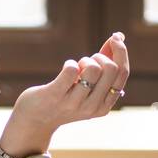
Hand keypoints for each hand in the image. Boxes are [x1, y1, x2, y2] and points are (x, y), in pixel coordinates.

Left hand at [3, 32, 129, 153]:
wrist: (35, 120)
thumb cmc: (65, 98)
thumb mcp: (89, 89)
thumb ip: (104, 66)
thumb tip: (118, 37)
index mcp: (104, 106)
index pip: (122, 74)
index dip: (121, 52)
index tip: (115, 38)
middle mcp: (92, 107)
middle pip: (111, 69)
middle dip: (100, 56)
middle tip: (87, 62)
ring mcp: (74, 103)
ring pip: (93, 69)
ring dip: (85, 60)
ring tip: (77, 68)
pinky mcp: (55, 95)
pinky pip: (71, 70)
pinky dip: (70, 63)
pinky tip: (66, 69)